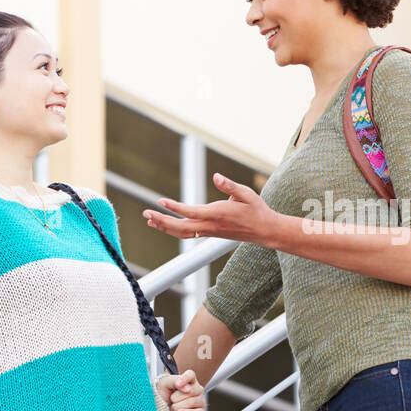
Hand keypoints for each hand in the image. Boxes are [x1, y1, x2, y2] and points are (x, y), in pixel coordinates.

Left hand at [142, 172, 279, 245]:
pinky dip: (174, 230)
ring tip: (150, 219)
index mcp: (217, 214)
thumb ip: (229, 185)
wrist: (264, 230)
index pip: (190, 212)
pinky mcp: (210, 233)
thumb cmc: (256, 209)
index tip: (160, 201)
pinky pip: (188, 233)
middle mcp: (210, 225)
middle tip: (146, 213)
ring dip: (165, 227)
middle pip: (180, 227)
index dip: (174, 207)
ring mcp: (209, 231)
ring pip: (182, 233)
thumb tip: (216, 176)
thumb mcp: (246, 193)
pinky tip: (165, 225)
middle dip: (162, 221)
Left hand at [156, 368, 205, 410]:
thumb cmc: (164, 395)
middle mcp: (197, 390)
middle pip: (191, 391)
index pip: (190, 375)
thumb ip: (174, 381)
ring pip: (193, 402)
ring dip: (178, 406)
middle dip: (176, 397)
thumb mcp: (164, 384)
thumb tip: (188, 389)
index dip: (184, 379)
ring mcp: (200, 401)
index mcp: (189, 380)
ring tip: (173, 407)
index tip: (177, 384)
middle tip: (171, 400)